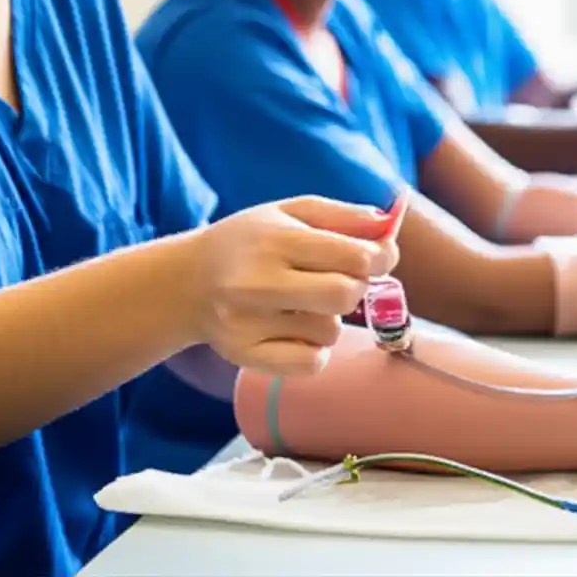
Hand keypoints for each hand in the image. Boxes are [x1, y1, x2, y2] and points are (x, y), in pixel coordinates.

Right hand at [188, 196, 399, 375]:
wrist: (186, 282)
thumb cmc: (251, 242)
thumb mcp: (292, 213)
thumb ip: (345, 217)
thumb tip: (391, 226)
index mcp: (274, 239)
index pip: (354, 257)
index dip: (380, 258)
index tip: (379, 258)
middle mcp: (257, 282)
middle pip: (346, 296)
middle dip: (357, 288)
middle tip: (341, 280)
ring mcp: (248, 324)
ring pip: (331, 331)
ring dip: (330, 318)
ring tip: (301, 304)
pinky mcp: (246, 356)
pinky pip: (311, 363)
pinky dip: (315, 349)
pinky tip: (294, 331)